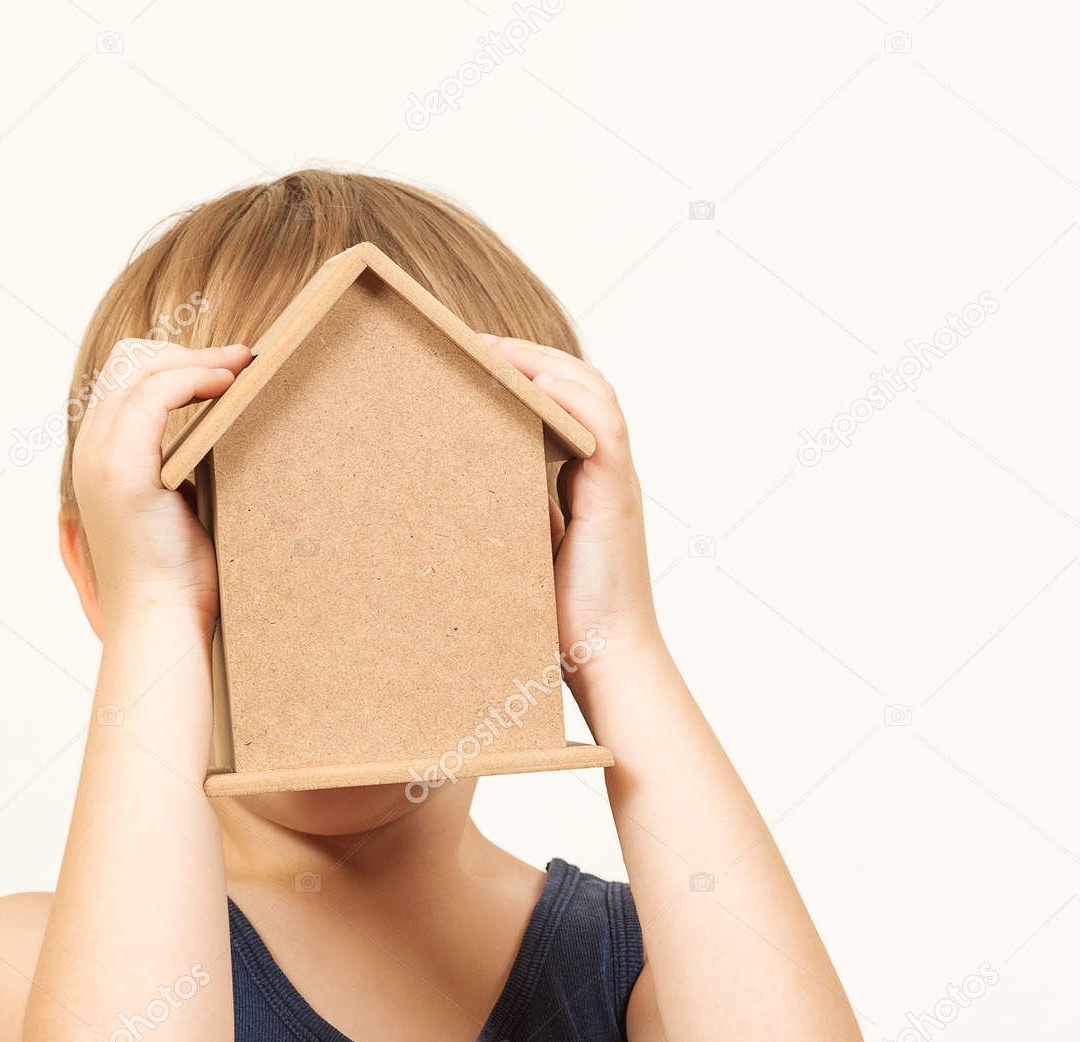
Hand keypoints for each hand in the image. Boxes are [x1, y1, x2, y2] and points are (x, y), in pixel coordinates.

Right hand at [70, 341, 252, 624]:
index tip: (227, 367)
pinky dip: (194, 377)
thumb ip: (179, 465)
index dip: (174, 360)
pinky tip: (229, 385)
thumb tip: (215, 433)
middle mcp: (90, 451)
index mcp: (100, 457)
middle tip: (239, 362)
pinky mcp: (122, 469)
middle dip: (186, 351)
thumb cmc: (178, 577)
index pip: (124, 379)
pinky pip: (154, 395)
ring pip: (139, 369)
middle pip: (127, 362)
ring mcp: (101, 457)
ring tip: (242, 367)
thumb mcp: (178, 505)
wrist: (162, 621)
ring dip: (196, 359)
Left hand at [480, 336, 661, 669]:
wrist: (604, 662)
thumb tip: (462, 486)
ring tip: (492, 350)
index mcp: (586, 484)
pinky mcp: (617, 495)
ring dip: (544, 363)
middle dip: (531, 355)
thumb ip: (513, 512)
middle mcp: (606, 474)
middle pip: (581, 386)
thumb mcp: (526, 552)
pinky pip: (602, 425)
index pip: (567, 406)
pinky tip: (527, 385)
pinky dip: (567, 396)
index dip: (529, 376)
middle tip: (475, 341)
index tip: (478, 360)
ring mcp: (616, 482)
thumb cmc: (564, 620)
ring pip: (594, 393)